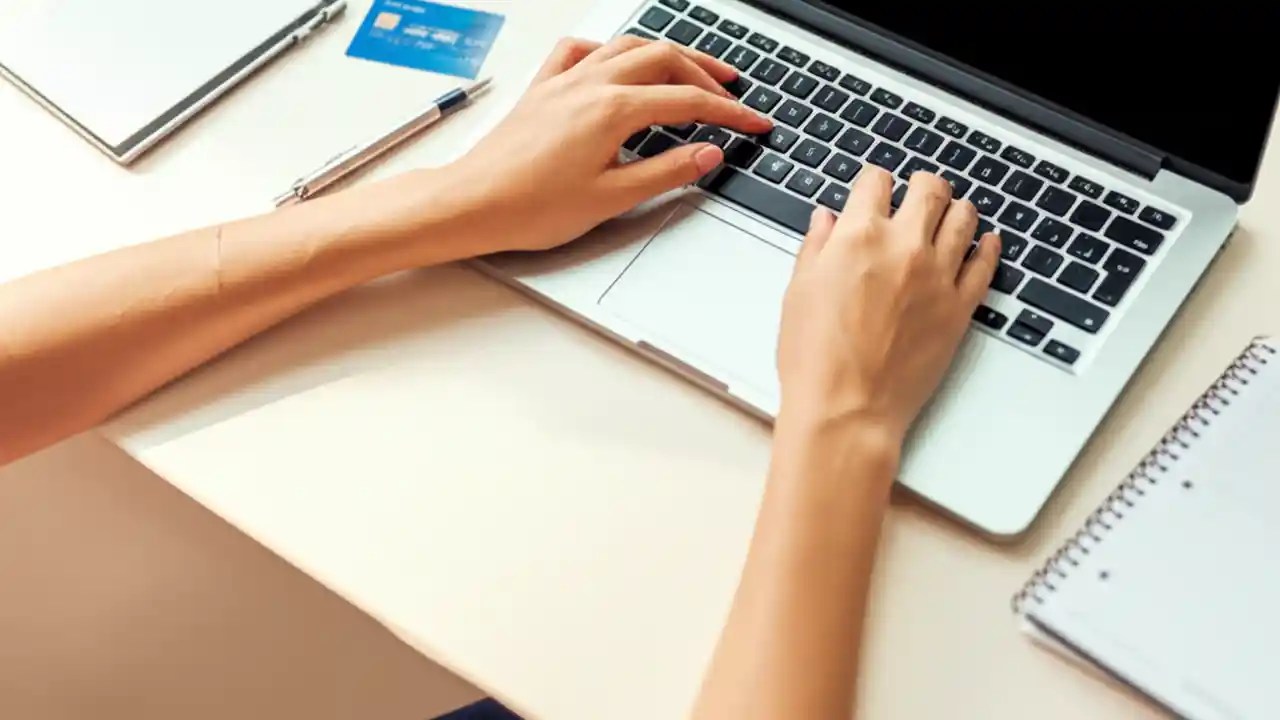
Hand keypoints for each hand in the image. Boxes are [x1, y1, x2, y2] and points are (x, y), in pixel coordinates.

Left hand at [441, 36, 771, 252]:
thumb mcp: (611, 199)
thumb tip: (707, 155)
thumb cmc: (530, 206)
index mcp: (612, 110)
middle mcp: (589, 84)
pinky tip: (618, 62)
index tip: (755, 123)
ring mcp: (564, 82)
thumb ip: (666, 172)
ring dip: (666, 54)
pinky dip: (610, 50)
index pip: (687, 102)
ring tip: (691, 68)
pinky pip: (582, 51)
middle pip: (663, 59)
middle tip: (733, 93)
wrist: (472, 204)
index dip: (729, 113)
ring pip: (626, 47)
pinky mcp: (543, 89)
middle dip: (706, 72)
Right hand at [776, 168, 999, 445]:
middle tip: (919, 191)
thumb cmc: (815, 359)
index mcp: (858, 238)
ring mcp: (938, 277)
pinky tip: (987, 241)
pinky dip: (988, 247)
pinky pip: (985, 264)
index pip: (876, 182)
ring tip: (952, 212)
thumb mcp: (798, 293)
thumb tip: (826, 220)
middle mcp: (903, 247)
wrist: (847, 408)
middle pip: (929, 190)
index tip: (875, 187)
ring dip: (957, 209)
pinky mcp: (960, 308)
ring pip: (964, 218)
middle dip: (922, 185)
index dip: (874, 181)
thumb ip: (817, 248)